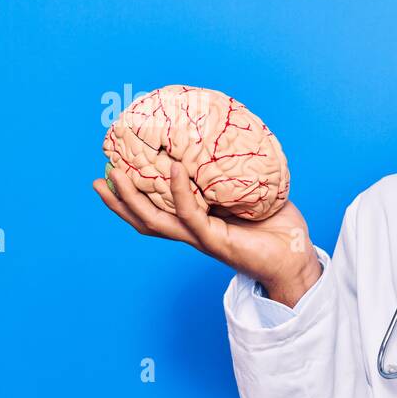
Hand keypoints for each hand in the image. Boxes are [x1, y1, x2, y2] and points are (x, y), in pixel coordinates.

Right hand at [92, 162, 321, 300]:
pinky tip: (175, 170)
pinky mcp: (214, 240)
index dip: (136, 195)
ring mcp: (201, 237)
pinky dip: (180, 192)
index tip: (116, 171)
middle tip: (99, 177)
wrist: (297, 258)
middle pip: (145, 219)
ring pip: (155, 220)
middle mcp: (194, 231)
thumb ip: (238, 173)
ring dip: (132, 199)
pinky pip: (190, 214)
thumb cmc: (280, 228)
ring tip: (116, 174)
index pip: (159, 209)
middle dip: (119, 201)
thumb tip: (232, 139)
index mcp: (198, 222)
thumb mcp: (254, 193)